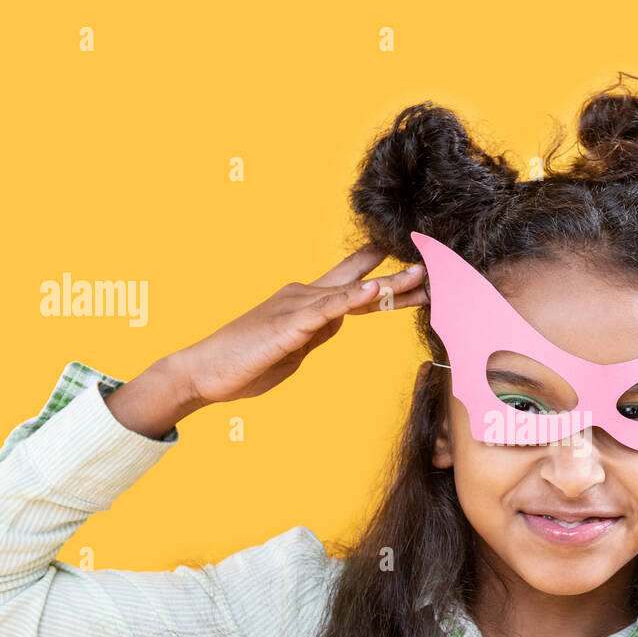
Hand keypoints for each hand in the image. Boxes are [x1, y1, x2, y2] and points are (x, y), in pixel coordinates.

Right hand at [172, 244, 427, 405]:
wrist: (204, 372)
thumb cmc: (246, 363)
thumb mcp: (294, 349)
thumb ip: (316, 333)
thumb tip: (337, 322)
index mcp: (305, 304)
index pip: (351, 283)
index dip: (382, 274)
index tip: (412, 263)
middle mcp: (303, 296)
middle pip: (360, 285)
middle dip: (399, 279)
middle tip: (433, 266)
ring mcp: (296, 307)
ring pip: (351, 293)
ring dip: (389, 285)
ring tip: (420, 275)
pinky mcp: (289, 324)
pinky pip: (327, 309)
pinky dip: (352, 298)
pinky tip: (374, 289)